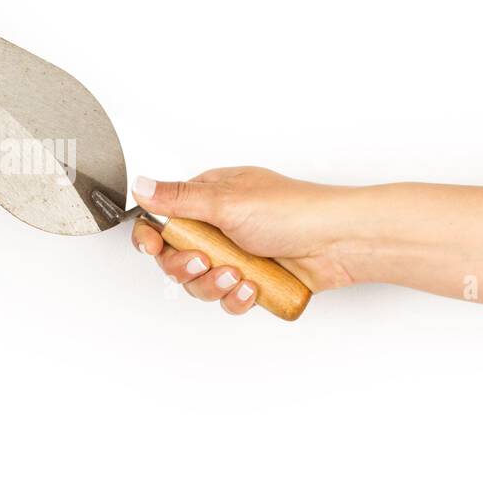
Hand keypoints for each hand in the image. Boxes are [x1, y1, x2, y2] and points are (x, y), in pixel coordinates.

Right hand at [130, 167, 355, 315]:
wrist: (340, 242)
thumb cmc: (295, 210)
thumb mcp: (228, 200)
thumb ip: (179, 199)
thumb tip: (141, 185)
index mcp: (209, 198)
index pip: (163, 217)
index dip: (153, 237)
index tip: (155, 248)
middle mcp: (219, 225)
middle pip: (176, 256)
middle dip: (186, 265)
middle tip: (204, 260)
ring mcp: (236, 253)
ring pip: (200, 282)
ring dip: (213, 284)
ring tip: (236, 276)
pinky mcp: (252, 279)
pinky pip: (226, 297)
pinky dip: (236, 298)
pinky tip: (252, 288)